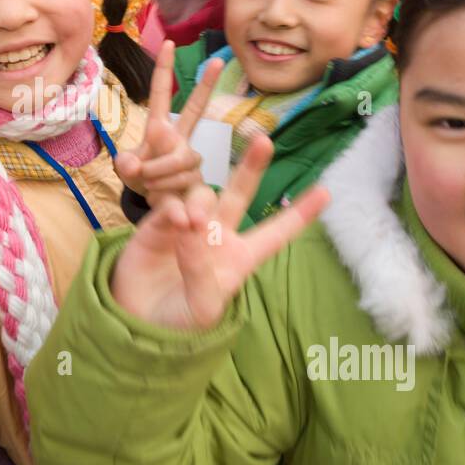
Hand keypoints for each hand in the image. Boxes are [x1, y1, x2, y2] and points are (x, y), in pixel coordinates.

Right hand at [112, 135, 328, 330]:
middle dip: (252, 167)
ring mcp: (188, 227)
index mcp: (240, 259)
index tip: (327, 192)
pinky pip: (171, 203)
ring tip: (192, 224)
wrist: (136, 323)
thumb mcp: (202, 308)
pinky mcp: (158, 223)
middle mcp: (218, 236)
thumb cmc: (179, 323)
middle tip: (263, 141)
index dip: (300, 214)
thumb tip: (194, 225)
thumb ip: (200, 270)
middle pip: (240, 195)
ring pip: (204, 194)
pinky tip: (176, 222)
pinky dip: (176, 207)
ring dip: (201, 202)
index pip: (276, 234)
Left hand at [114, 40, 221, 205]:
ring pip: (184, 160)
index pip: (162, 96)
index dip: (165, 71)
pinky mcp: (199, 185)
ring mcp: (192, 160)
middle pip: (195, 110)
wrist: (159, 206)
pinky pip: (193, 193)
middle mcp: (181, 139)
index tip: (169, 43)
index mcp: (160, 129)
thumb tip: (132, 165)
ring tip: (148, 188)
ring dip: (161, 177)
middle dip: (205, 85)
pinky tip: (184, 220)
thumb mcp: (128, 171)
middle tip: (217, 59)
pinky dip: (183, 208)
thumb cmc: (142, 180)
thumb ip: (128, 167)